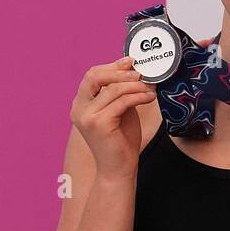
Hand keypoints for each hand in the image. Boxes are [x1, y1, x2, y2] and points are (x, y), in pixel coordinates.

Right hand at [69, 56, 155, 179]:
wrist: (118, 168)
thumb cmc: (120, 140)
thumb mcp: (120, 110)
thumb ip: (120, 93)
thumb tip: (134, 70)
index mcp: (81, 103)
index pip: (92, 75)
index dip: (112, 66)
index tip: (131, 61)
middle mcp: (79, 108)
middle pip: (95, 76)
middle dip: (120, 72)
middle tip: (141, 73)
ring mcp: (86, 116)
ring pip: (113, 89)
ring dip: (136, 85)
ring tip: (151, 88)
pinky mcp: (98, 123)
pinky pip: (122, 101)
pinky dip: (138, 96)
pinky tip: (150, 98)